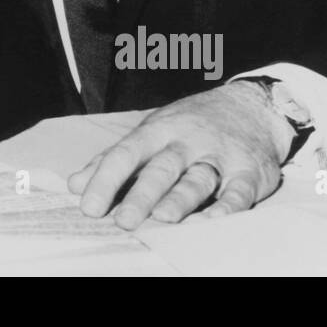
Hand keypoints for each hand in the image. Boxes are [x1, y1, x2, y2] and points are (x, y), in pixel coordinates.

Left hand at [69, 81, 291, 229]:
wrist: (250, 105)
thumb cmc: (190, 124)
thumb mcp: (151, 132)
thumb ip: (114, 159)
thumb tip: (75, 184)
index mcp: (158, 131)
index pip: (127, 153)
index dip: (106, 180)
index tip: (89, 207)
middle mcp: (188, 141)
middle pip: (163, 168)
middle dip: (142, 194)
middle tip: (124, 221)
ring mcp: (220, 155)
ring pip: (199, 178)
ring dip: (181, 199)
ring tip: (164, 219)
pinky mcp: (250, 172)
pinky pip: (239, 191)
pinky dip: (228, 207)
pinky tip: (213, 221)